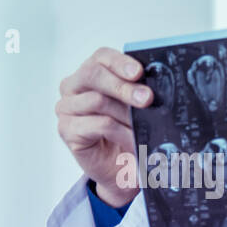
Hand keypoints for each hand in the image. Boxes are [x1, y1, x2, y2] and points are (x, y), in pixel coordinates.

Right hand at [56, 47, 152, 206]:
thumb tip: (160, 83)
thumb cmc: (130, 133)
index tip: (139, 72)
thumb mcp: (138, 111)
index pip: (101, 57)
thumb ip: (140, 93)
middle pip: (93, 74)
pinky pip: (98, 124)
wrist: (125, 169)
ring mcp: (67, 108)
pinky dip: (121, 133)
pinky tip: (134, 141)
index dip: (120, 62)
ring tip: (145, 127)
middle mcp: (74, 87)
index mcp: (92, 74)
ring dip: (126, 114)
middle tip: (147, 98)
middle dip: (123, 86)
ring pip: (96, 100)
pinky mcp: (67, 130)